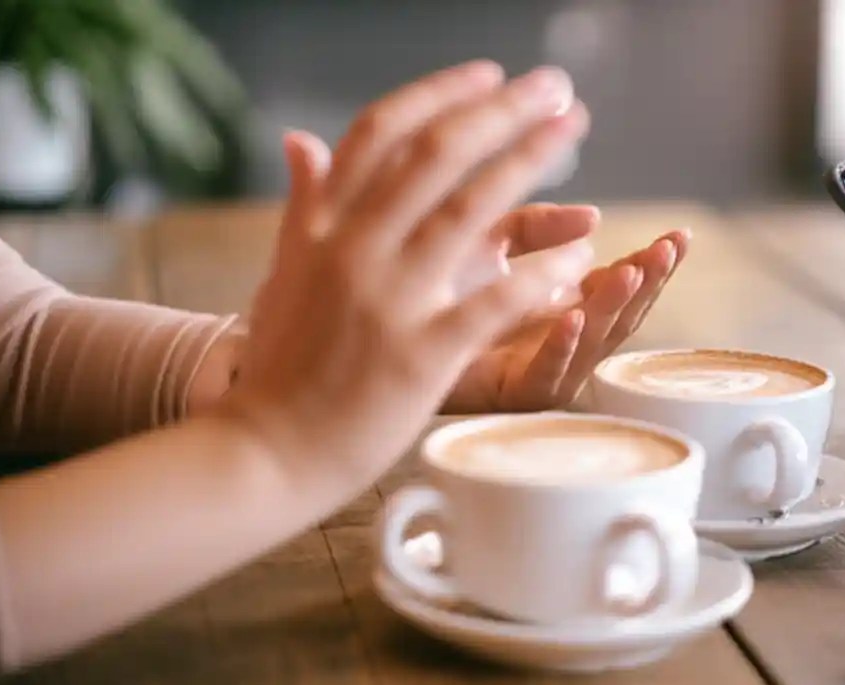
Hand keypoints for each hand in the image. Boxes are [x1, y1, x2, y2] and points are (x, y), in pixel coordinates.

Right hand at [223, 61, 593, 483]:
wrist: (263, 451)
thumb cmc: (281, 364)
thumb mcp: (285, 271)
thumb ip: (305, 203)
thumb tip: (300, 137)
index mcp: (324, 226)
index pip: (380, 134)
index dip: (437, 94)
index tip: (488, 72)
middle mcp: (353, 250)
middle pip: (435, 156)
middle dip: (501, 112)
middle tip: (554, 86)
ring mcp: (387, 300)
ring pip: (468, 212)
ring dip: (529, 163)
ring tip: (573, 131)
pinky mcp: (419, 356)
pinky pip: (494, 303)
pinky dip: (540, 275)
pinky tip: (581, 256)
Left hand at [445, 218, 689, 412]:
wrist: (373, 339)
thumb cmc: (425, 295)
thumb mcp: (488, 243)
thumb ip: (538, 227)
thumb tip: (593, 219)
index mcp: (556, 307)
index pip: (618, 288)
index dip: (650, 264)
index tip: (677, 237)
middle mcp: (552, 343)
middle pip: (618, 320)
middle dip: (648, 284)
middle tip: (668, 250)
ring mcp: (533, 372)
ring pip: (591, 348)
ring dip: (613, 308)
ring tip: (632, 272)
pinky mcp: (502, 397)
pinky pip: (543, 378)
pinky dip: (560, 347)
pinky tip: (571, 315)